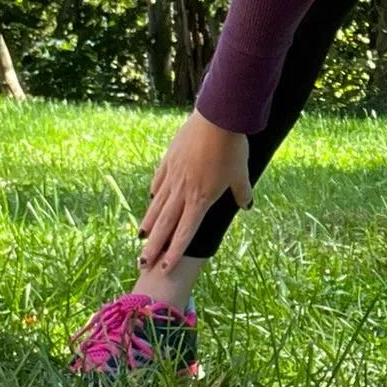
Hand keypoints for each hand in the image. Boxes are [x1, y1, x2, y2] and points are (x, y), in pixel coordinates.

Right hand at [138, 109, 253, 273]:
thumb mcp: (241, 174)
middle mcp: (182, 192)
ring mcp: (172, 175)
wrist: (217, 118)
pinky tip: (150, 200)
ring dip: (148, 224)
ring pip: (157, 205)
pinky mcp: (168, 160)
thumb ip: (242, 193)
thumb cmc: (232, 148)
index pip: (184, 233)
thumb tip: (247, 206)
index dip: (174, 253)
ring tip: (140, 238)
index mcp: (200, 199)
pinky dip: (154, 194)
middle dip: (153, 247)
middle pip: (164, 225)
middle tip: (142, 264)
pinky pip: (158, 182)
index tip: (164, 268)